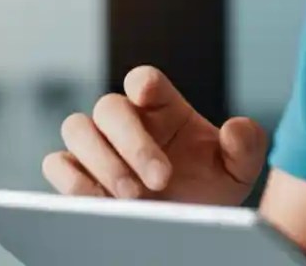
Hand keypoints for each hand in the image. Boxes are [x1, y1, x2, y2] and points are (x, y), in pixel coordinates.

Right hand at [43, 66, 267, 205]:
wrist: (188, 226)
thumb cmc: (210, 189)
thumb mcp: (239, 170)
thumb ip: (247, 145)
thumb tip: (236, 127)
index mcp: (163, 107)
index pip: (144, 80)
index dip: (142, 82)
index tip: (148, 95)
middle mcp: (127, 121)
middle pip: (109, 107)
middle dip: (132, 142)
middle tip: (160, 179)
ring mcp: (99, 146)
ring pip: (76, 129)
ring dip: (101, 161)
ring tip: (131, 195)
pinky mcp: (78, 174)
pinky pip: (57, 164)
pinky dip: (72, 179)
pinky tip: (101, 202)